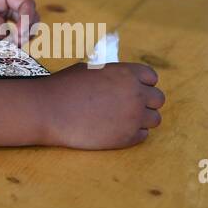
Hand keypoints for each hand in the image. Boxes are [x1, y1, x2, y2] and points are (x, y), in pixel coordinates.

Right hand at [41, 62, 164, 148]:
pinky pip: (143, 135)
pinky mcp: (127, 138)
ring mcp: (133, 117)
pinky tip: (115, 128)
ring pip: (155, 119)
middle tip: (127, 104)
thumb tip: (122, 78)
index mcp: (127, 73)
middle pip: (158, 99)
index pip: (151, 77)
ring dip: (142, 118)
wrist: (49, 110)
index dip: (142, 82)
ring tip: (122, 118)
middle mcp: (135, 94)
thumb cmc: (65, 86)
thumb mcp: (91, 69)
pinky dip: (133, 133)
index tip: (132, 88)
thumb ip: (113, 74)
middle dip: (146, 101)